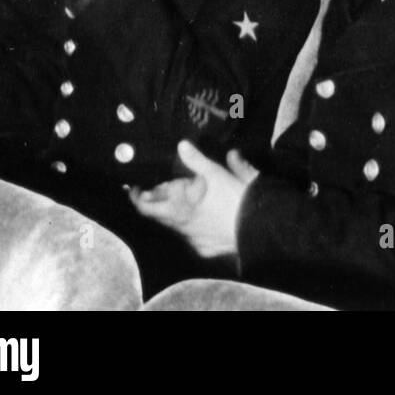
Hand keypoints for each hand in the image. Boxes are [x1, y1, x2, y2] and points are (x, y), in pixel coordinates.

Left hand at [131, 140, 257, 257]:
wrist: (258, 227)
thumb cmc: (235, 197)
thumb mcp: (216, 172)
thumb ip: (196, 160)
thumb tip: (182, 144)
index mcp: (178, 206)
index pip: (146, 207)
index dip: (138, 198)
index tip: (136, 190)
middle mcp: (181, 225)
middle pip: (160, 216)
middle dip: (158, 203)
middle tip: (162, 191)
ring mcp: (193, 240)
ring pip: (177, 226)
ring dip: (176, 214)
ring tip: (185, 202)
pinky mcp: (206, 249)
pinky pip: (194, 237)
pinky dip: (194, 227)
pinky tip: (204, 220)